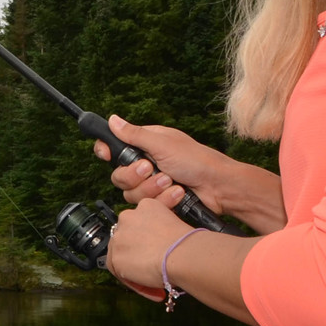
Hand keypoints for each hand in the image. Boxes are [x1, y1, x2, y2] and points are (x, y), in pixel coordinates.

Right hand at [92, 115, 227, 215]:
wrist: (219, 188)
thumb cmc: (197, 161)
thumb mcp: (163, 144)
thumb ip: (134, 134)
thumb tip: (113, 120)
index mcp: (146, 145)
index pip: (114, 147)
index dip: (107, 152)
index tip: (106, 155)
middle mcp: (146, 164)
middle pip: (119, 175)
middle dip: (135, 175)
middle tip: (151, 168)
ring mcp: (152, 183)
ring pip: (131, 193)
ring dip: (152, 188)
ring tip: (171, 182)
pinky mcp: (159, 200)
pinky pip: (147, 205)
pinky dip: (163, 200)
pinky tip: (177, 193)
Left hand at [106, 197, 193, 297]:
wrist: (183, 254)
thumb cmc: (189, 243)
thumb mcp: (179, 225)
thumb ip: (167, 229)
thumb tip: (165, 243)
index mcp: (146, 206)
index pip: (142, 225)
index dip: (151, 243)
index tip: (163, 256)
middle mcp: (128, 217)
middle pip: (129, 241)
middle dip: (142, 257)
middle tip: (159, 271)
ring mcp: (119, 238)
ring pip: (123, 257)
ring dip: (139, 272)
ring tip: (159, 285)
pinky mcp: (115, 257)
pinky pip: (122, 274)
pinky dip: (138, 284)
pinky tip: (156, 290)